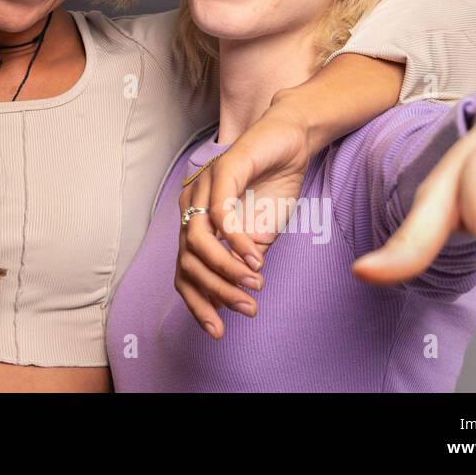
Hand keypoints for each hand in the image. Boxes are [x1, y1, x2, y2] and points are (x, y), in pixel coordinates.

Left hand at [175, 97, 312, 336]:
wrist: (292, 143)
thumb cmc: (272, 189)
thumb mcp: (257, 238)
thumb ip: (241, 265)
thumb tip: (230, 301)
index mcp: (195, 224)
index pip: (184, 272)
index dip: (197, 303)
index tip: (219, 331)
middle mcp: (191, 205)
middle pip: (187, 262)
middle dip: (216, 292)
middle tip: (247, 308)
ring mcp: (202, 186)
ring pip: (198, 240)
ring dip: (225, 268)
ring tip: (254, 282)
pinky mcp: (221, 171)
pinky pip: (218, 213)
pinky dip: (235, 240)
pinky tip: (254, 256)